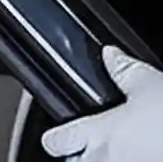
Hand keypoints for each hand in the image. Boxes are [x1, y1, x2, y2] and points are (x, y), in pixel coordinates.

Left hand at [43, 47, 162, 160]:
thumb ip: (126, 71)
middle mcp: (103, 161)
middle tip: (99, 148)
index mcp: (99, 134)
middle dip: (81, 158)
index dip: (56, 137)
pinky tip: (144, 155)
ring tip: (127, 153)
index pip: (54, 141)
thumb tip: (110, 55)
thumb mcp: (153, 86)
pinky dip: (134, 161)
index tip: (59, 135)